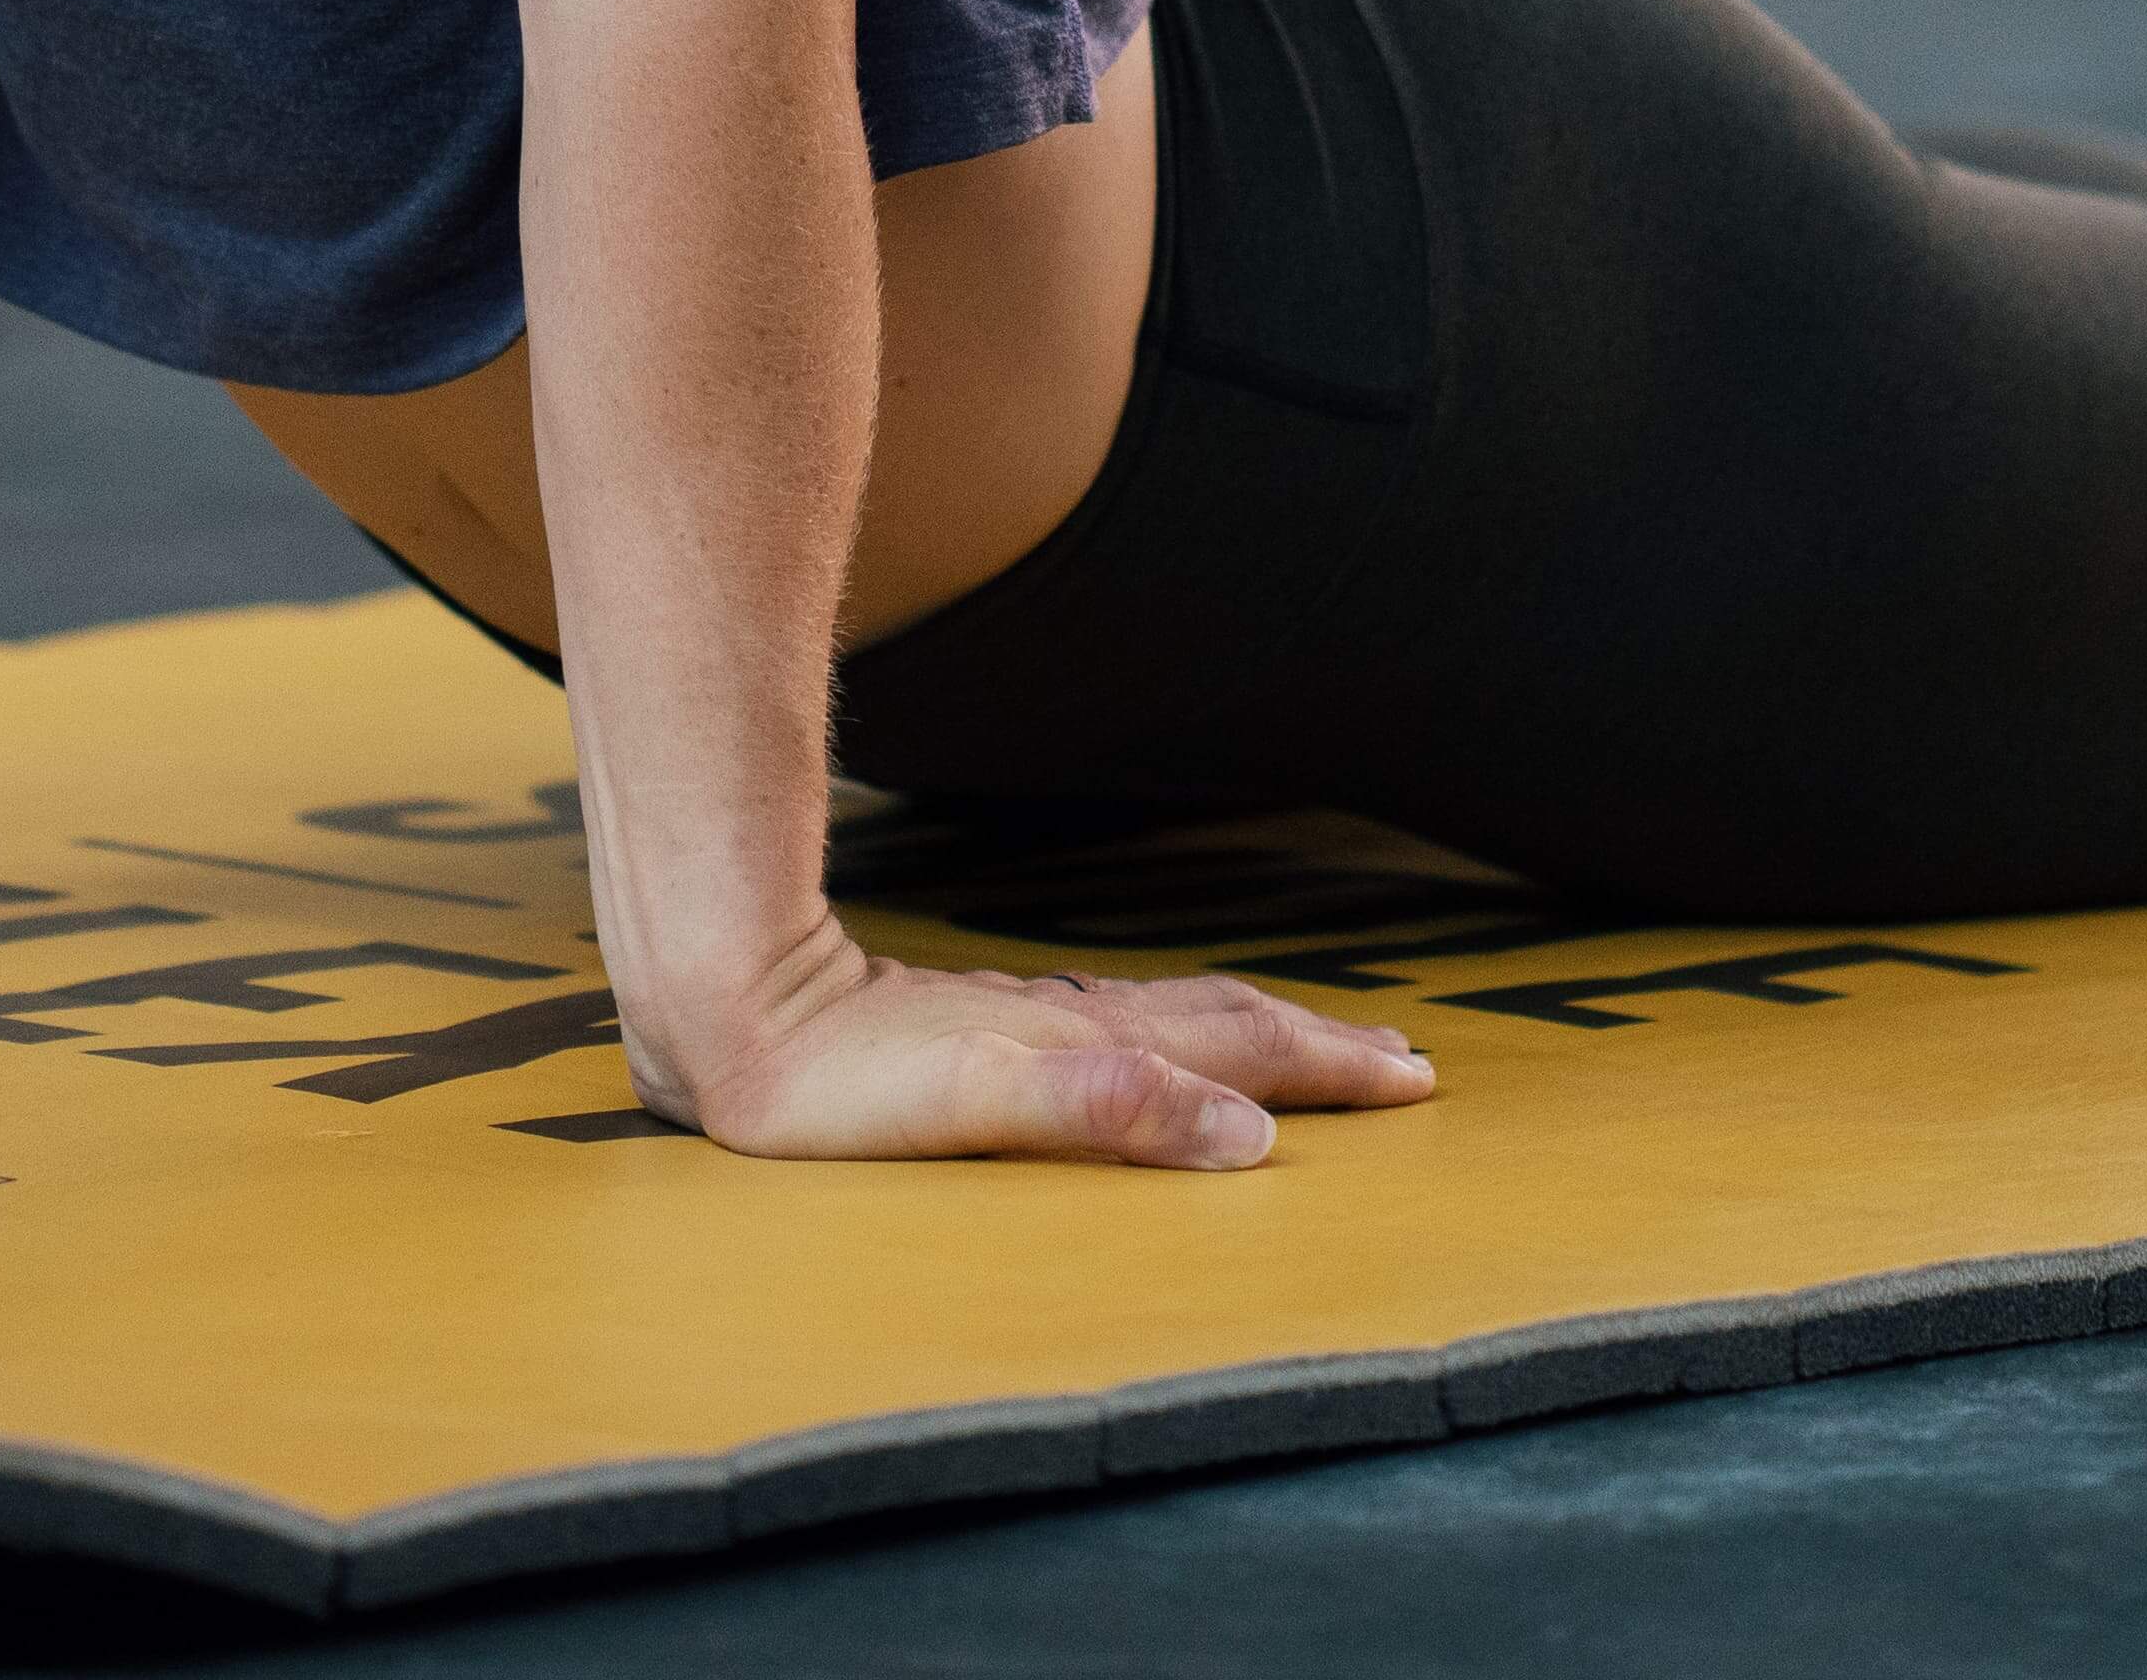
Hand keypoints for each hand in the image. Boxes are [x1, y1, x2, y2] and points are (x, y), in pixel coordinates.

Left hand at [643, 929, 1441, 1167]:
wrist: (730, 1010)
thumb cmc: (841, 1079)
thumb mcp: (981, 1102)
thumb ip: (1110, 1110)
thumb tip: (1248, 1136)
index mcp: (1087, 1048)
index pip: (1238, 1053)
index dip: (1326, 1070)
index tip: (1415, 1081)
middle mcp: (1069, 1025)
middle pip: (1220, 1029)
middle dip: (1318, 1050)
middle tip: (1407, 1067)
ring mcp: (1026, 1022)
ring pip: (1171, 1022)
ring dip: (1254, 1036)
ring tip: (1312, 1045)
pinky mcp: (977, 1030)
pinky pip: (1112, 1031)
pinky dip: (1171, 1039)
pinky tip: (1151, 1048)